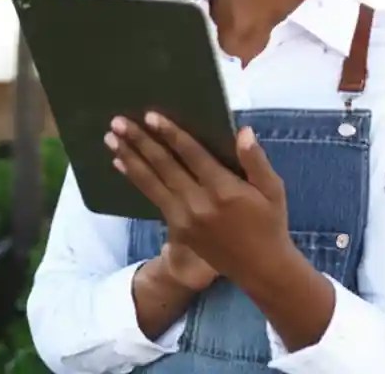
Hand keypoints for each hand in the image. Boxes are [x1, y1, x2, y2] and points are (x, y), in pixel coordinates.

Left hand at [104, 112, 292, 283]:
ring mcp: (184, 217)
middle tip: (118, 122)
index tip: (151, 116)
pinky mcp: (177, 227)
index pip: (192, 155)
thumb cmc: (269, 223)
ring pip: (151, 182)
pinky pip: (152, 197)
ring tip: (111, 138)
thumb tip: (243, 131)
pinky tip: (120, 163)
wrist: (260, 269)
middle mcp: (199, 203)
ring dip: (129, 158)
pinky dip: (135, 179)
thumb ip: (255, 160)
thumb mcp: (273, 190)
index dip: (170, 134)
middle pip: (164, 166)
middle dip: (139, 141)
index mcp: (224, 189)